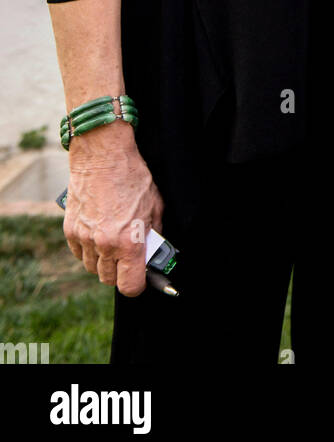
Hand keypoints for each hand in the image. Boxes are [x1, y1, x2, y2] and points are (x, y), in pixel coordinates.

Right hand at [64, 126, 163, 296]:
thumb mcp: (154, 206)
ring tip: (112, 242)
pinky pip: (79, 254)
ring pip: (92, 268)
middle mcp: (104, 245)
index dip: (137, 284)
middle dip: (120, 272)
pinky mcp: (70, 230)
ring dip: (103, 261)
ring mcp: (84, 238)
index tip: (140, 277)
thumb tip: (151, 254)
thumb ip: (153, 235)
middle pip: (109, 280)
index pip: (129, 286)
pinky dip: (87, 250)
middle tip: (127, 256)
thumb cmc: (132, 177)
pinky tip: (98, 234)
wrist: (103, 156)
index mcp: (128, 242)